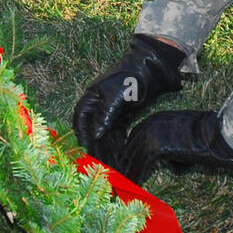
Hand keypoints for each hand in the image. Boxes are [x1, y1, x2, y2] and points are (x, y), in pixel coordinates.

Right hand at [71, 34, 184, 166]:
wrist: (151, 70)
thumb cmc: (131, 78)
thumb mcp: (116, 96)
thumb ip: (105, 115)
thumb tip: (95, 134)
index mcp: (91, 97)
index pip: (81, 119)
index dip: (82, 135)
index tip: (85, 150)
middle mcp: (98, 106)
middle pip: (93, 129)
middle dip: (96, 146)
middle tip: (98, 162)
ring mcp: (110, 111)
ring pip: (105, 133)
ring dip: (106, 148)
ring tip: (109, 163)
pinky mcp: (122, 116)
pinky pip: (116, 133)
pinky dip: (117, 144)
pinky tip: (119, 155)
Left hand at [117, 110, 232, 183]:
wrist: (219, 135)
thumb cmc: (206, 139)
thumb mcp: (181, 140)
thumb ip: (168, 148)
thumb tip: (167, 163)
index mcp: (154, 120)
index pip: (133, 140)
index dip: (127, 156)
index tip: (122, 169)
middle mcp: (149, 124)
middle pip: (128, 148)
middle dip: (122, 165)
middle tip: (116, 181)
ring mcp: (152, 134)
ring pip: (132, 157)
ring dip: (126, 174)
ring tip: (121, 188)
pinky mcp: (157, 146)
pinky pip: (141, 164)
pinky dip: (135, 176)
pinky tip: (132, 187)